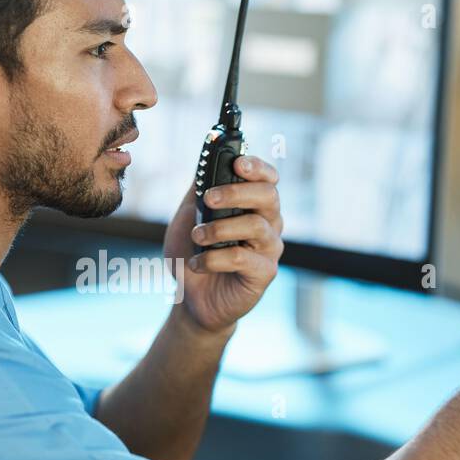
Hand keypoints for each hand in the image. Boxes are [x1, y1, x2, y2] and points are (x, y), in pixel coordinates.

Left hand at [162, 155, 283, 333]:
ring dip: (219, 228)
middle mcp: (268, 223)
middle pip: (268, 196)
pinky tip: (196, 264)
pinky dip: (213, 258)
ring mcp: (269, 249)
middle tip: (209, 198)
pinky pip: (243, 258)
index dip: (257, 167)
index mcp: (254, 204)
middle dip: (237, 193)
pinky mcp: (264, 273)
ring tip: (197, 237)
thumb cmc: (193, 253)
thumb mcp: (189, 215)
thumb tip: (204, 161)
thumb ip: (198, 189)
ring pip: (256, 226)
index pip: (267, 178)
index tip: (237, 163)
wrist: (189, 298)